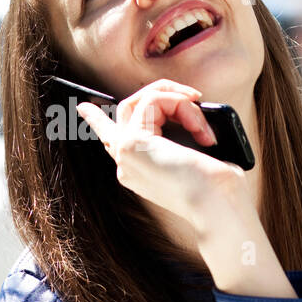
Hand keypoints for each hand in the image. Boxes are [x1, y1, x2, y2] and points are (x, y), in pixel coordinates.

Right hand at [75, 79, 242, 226]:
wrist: (218, 207)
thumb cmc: (218, 191)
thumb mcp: (195, 160)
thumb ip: (179, 138)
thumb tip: (190, 108)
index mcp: (140, 173)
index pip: (110, 141)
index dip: (96, 120)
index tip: (83, 107)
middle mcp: (127, 165)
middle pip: (128, 110)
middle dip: (162, 94)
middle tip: (194, 96)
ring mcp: (125, 154)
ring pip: (138, 100)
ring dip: (175, 99)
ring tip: (201, 120)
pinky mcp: (133, 142)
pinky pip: (152, 100)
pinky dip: (181, 105)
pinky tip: (199, 128)